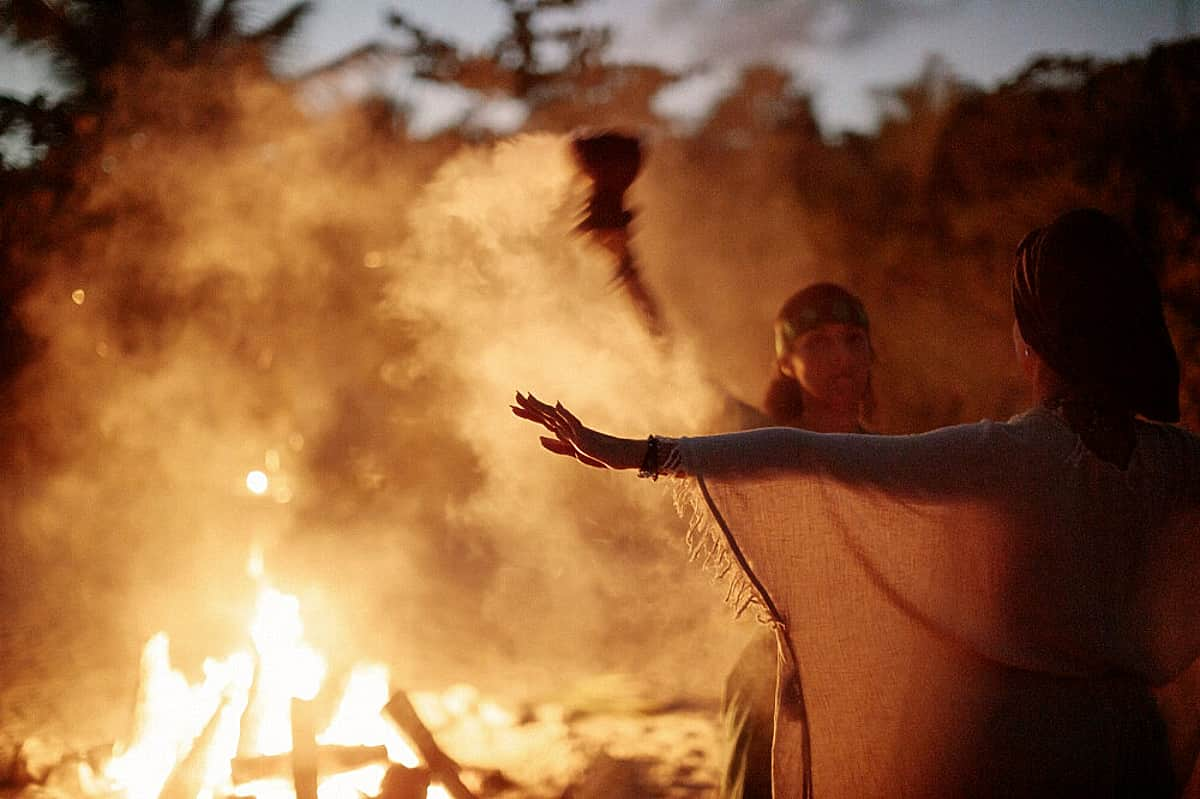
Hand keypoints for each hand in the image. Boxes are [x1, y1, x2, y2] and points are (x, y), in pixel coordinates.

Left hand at [511, 392, 643, 470]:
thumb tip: (539, 438)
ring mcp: (574, 428)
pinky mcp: (582, 433)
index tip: (515, 406)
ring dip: (542, 408)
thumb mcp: (570, 450)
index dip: (528, 412)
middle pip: (544, 414)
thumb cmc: (594, 452)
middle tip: (515, 396)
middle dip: (529, 406)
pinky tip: (557, 407)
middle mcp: (566, 426)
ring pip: (554, 415)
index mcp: (562, 429)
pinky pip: (573, 423)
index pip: (542, 418)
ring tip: (528, 399)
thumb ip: (555, 445)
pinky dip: (565, 414)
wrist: (612, 453)